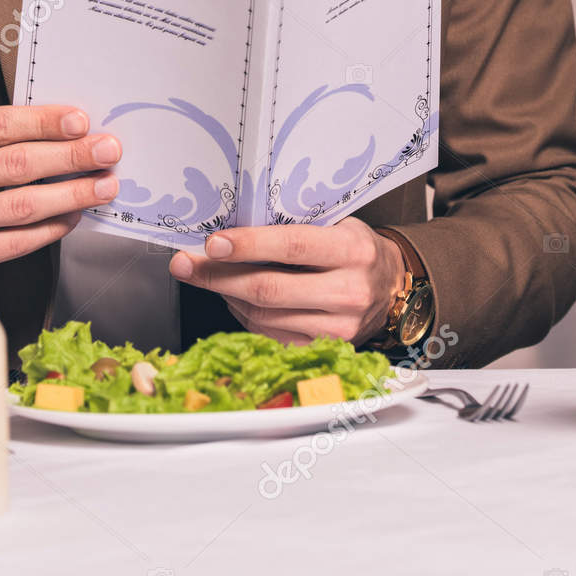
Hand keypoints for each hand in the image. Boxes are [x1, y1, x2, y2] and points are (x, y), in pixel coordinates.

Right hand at [0, 104, 121, 283]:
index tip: (82, 121)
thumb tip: (67, 129)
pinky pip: (15, 242)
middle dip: (70, 156)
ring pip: (21, 206)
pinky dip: (51, 228)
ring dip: (71, 194)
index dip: (43, 122)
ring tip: (104, 185)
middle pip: (15, 165)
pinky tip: (74, 215)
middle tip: (109, 150)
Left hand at [167, 218, 404, 345]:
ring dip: (225, 296)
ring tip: (206, 276)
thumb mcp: (337, 225)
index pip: (292, 247)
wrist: (390, 289)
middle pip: (269, 289)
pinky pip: (269, 335)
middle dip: (218, 276)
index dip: (248, 245)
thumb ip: (295, 226)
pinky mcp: (324, 351)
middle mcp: (348, 292)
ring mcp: (337, 329)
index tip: (213, 242)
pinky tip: (232, 298)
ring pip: (263, 316)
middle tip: (185, 264)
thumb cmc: (354, 249)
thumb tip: (231, 229)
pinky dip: (243, 316)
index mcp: (352, 251)